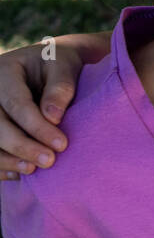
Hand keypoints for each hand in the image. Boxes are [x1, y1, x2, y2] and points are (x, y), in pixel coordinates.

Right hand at [0, 33, 106, 176]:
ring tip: (32, 170)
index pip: (16, 104)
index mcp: (5, 71)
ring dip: (7, 158)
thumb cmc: (60, 64)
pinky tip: (17, 174)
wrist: (51, 64)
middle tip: (49, 161)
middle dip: (22, 146)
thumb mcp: (64, 65)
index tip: (61, 145)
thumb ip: (60, 87)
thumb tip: (53, 118)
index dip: (37, 127)